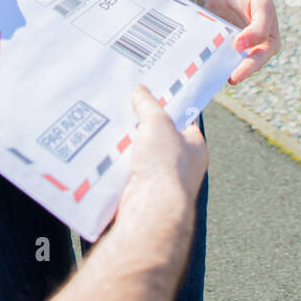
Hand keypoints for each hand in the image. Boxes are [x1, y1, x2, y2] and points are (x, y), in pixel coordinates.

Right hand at [113, 86, 208, 250]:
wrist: (151, 210)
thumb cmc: (165, 166)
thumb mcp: (158, 122)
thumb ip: (148, 104)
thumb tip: (140, 91)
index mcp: (195, 148)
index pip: (184, 122)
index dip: (168, 108)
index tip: (152, 96)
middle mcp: (182, 166)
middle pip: (159, 138)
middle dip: (142, 126)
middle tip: (125, 109)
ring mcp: (160, 181)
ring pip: (140, 155)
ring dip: (127, 145)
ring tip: (111, 127)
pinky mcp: (141, 192)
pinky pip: (127, 171)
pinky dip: (117, 163)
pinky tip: (105, 151)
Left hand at [204, 0, 280, 84]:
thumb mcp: (261, 3)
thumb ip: (259, 26)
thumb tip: (241, 47)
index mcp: (268, 39)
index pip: (261, 57)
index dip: (249, 66)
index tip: (234, 71)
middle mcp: (253, 46)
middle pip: (245, 64)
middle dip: (236, 72)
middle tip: (227, 80)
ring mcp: (235, 45)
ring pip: (229, 62)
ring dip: (221, 68)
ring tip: (210, 76)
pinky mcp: (218, 42)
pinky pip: (214, 53)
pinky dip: (208, 57)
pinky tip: (198, 62)